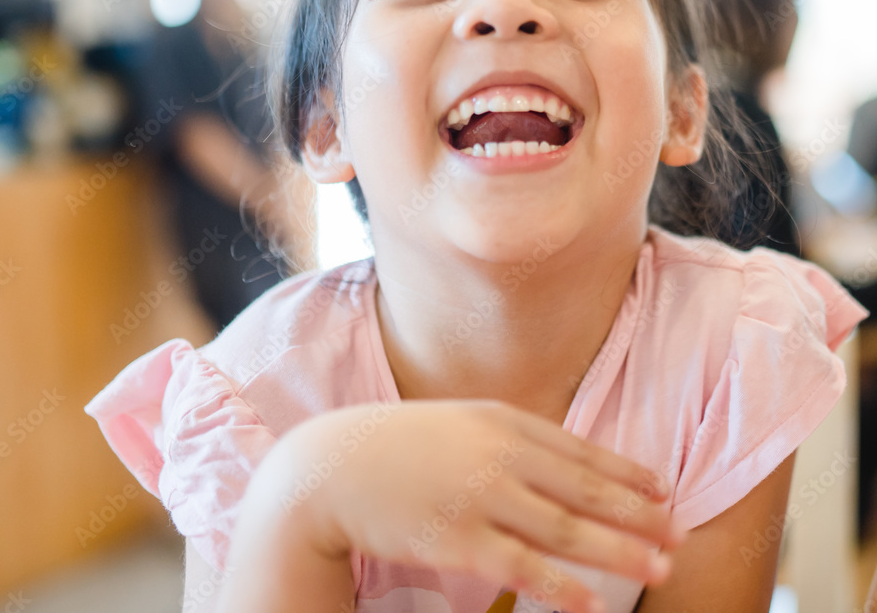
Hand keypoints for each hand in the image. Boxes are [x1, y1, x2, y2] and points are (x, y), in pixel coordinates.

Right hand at [268, 399, 683, 612]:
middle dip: (638, 512)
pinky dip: (562, 584)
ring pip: (567, 529)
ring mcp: (481, 497)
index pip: (581, 449)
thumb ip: (508, 437)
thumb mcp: (459, 423)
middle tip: (679, 531)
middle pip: (585, 489)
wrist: (335, 465)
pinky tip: (592, 601)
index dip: (628, 472)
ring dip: (619, 549)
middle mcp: (499, 454)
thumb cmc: (400, 444)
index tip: (664, 490)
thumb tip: (559, 463)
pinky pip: (523, 567)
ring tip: (659, 565)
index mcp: (501, 420)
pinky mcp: (460, 540)